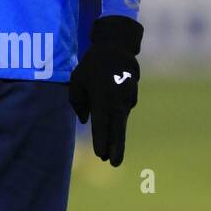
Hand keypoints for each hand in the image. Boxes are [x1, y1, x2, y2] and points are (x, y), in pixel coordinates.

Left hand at [68, 15, 142, 166]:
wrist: (116, 47)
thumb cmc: (91, 65)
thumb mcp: (77, 80)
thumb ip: (78, 102)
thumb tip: (86, 120)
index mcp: (101, 97)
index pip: (101, 124)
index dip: (101, 141)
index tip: (101, 155)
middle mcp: (117, 100)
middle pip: (117, 128)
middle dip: (116, 147)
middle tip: (114, 163)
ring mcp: (127, 98)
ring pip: (119, 120)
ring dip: (114, 133)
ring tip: (106, 144)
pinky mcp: (132, 96)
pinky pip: (121, 110)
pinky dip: (115, 114)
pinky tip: (109, 105)